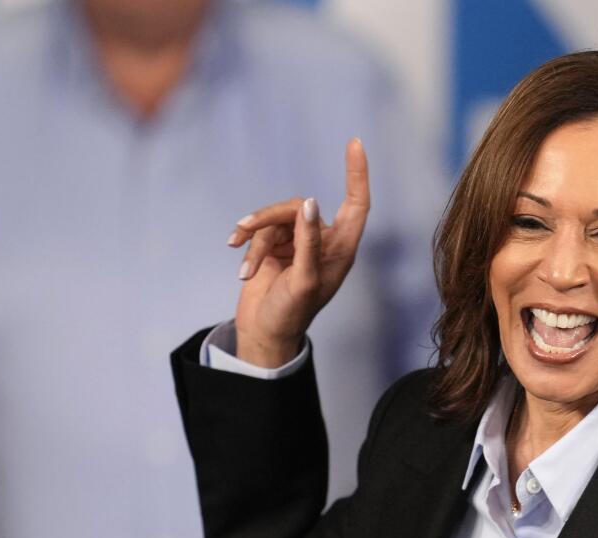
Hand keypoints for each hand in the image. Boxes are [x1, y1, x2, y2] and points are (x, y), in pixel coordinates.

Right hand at [225, 138, 370, 366]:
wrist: (264, 335)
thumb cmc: (292, 314)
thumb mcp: (303, 280)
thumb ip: (307, 242)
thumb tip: (309, 203)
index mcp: (342, 250)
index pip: (356, 204)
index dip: (356, 174)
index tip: (354, 143)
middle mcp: (324, 242)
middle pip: (300, 206)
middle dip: (271, 216)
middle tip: (245, 229)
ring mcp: (299, 243)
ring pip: (276, 216)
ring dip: (255, 237)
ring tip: (245, 265)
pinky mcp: (275, 246)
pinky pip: (260, 230)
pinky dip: (249, 246)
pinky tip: (242, 268)